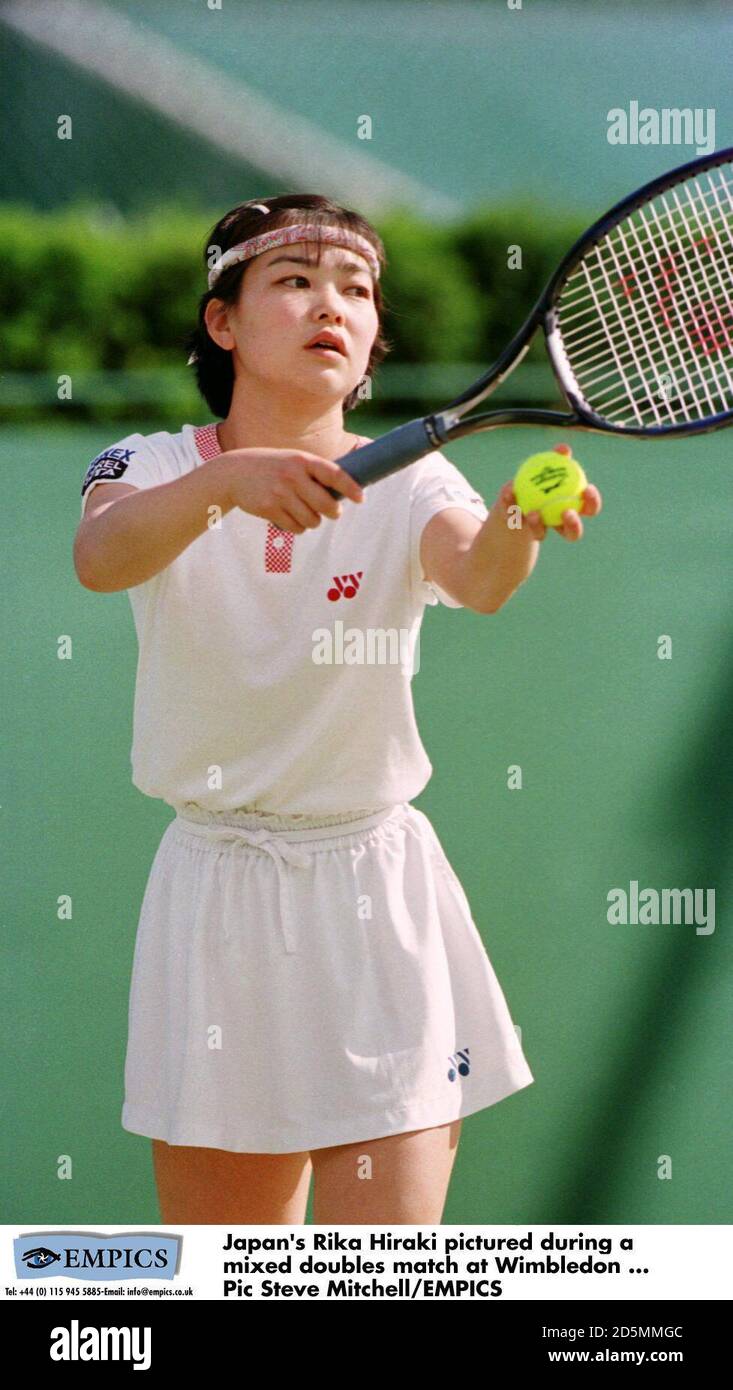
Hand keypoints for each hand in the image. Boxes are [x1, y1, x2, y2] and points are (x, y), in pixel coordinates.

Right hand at [221, 448, 364, 532]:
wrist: (234, 473)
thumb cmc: (272, 467)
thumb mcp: (292, 461)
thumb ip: (314, 473)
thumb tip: (343, 494)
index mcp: (302, 460)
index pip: (334, 474)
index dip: (350, 488)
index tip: (360, 499)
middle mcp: (292, 476)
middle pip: (326, 505)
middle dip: (333, 513)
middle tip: (333, 512)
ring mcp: (280, 493)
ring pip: (312, 520)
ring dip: (312, 521)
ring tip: (305, 512)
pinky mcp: (269, 509)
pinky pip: (295, 528)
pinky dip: (297, 527)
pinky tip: (289, 516)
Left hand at [499, 443, 602, 541]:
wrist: (514, 498)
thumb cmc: (539, 480)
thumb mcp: (547, 468)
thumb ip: (557, 460)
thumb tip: (564, 448)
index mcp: (572, 509)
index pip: (589, 509)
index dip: (592, 502)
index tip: (587, 488)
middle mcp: (558, 526)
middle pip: (573, 533)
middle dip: (573, 525)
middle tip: (567, 512)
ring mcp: (538, 531)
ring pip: (541, 535)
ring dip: (538, 525)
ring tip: (534, 513)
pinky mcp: (516, 529)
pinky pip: (515, 520)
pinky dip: (511, 505)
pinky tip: (509, 493)